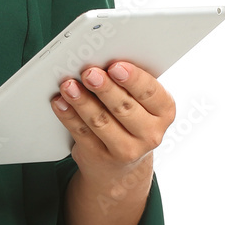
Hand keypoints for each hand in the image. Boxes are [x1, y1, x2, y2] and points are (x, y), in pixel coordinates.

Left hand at [50, 61, 176, 187]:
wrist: (121, 164)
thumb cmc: (130, 118)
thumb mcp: (139, 101)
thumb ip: (127, 82)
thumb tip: (101, 60)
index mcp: (163, 112)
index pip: (151, 93)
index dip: (133, 79)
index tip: (116, 66)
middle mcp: (150, 133)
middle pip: (124, 108)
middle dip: (105, 88)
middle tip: (89, 73)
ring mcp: (126, 150)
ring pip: (101, 122)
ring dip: (82, 101)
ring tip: (68, 86)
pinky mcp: (101, 156)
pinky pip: (82, 133)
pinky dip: (68, 115)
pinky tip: (60, 102)